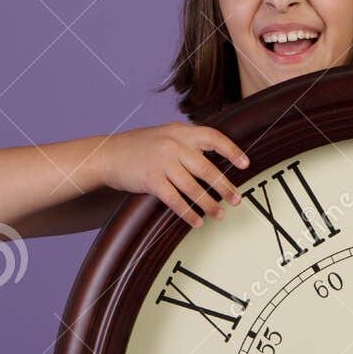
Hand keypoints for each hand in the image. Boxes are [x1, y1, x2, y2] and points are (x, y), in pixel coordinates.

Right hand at [92, 122, 249, 228]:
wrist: (107, 154)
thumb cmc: (139, 147)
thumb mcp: (164, 135)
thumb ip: (186, 142)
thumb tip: (213, 156)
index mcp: (180, 131)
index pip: (213, 137)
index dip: (231, 150)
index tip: (245, 164)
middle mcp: (173, 145)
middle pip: (207, 168)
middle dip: (225, 187)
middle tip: (237, 200)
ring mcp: (162, 162)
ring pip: (193, 187)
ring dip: (209, 204)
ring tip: (220, 215)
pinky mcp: (151, 180)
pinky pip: (175, 201)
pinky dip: (188, 213)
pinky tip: (197, 222)